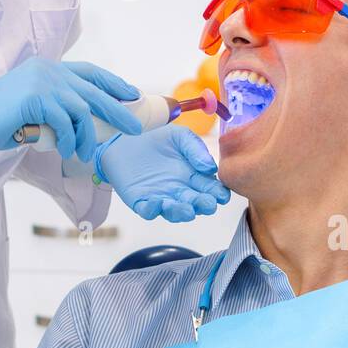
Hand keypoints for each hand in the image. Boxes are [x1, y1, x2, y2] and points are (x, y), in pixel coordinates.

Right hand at [0, 59, 143, 166]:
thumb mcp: (34, 111)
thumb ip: (57, 108)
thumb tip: (87, 123)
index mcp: (47, 68)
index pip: (89, 71)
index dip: (113, 83)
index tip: (132, 95)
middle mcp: (47, 69)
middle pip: (93, 89)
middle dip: (117, 110)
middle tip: (134, 127)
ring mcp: (40, 81)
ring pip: (81, 109)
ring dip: (88, 136)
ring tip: (86, 154)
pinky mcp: (34, 98)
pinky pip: (64, 122)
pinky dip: (69, 139)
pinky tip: (66, 151)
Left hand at [96, 124, 230, 222]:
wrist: (124, 135)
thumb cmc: (155, 136)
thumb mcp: (180, 137)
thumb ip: (195, 149)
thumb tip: (211, 168)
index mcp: (193, 176)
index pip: (209, 189)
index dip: (217, 193)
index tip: (222, 195)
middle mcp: (180, 191)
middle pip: (195, 203)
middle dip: (203, 205)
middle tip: (208, 204)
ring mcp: (161, 197)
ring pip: (174, 211)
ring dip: (181, 212)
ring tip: (188, 210)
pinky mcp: (141, 201)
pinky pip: (148, 210)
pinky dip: (153, 209)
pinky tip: (158, 203)